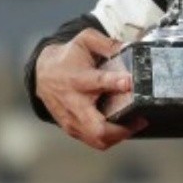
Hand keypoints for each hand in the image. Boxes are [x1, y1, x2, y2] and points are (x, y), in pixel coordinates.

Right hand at [35, 29, 145, 149]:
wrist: (42, 73)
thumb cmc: (68, 57)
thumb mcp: (85, 41)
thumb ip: (107, 43)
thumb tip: (130, 48)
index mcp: (77, 78)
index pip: (96, 82)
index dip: (113, 83)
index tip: (128, 82)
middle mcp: (74, 103)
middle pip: (97, 127)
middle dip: (121, 128)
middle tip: (139, 119)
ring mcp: (72, 120)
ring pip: (97, 139)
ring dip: (120, 135)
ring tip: (135, 124)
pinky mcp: (72, 129)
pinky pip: (94, 142)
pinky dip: (111, 138)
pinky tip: (121, 128)